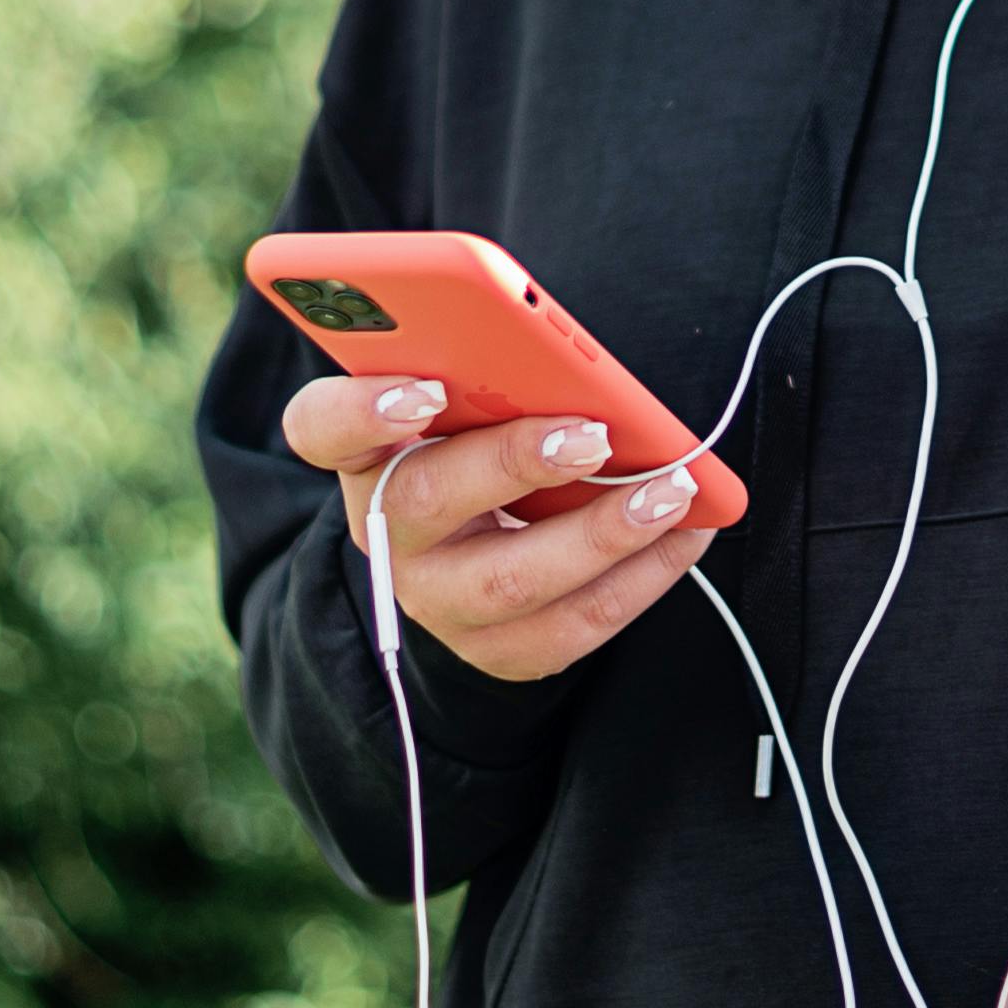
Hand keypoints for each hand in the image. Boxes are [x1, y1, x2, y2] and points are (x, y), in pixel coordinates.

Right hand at [283, 377, 720, 683]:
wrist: (487, 559)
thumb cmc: (486, 448)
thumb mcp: (472, 405)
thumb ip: (491, 373)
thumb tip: (567, 356)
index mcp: (364, 454)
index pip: (320, 427)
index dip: (362, 409)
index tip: (423, 386)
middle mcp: (387, 535)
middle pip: (427, 498)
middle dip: (516, 461)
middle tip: (592, 433)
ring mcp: (438, 603)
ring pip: (510, 578)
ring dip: (601, 531)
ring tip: (670, 489)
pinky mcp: (499, 652)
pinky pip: (573, 624)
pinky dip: (643, 575)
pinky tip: (687, 532)